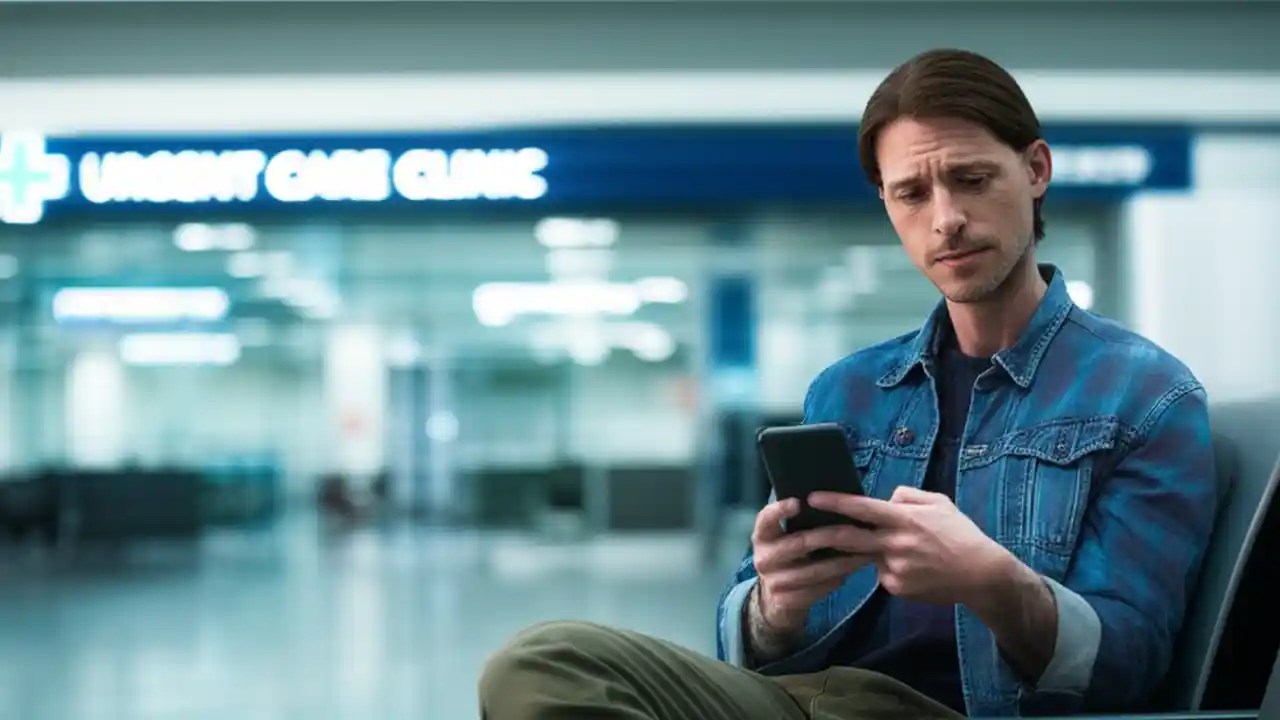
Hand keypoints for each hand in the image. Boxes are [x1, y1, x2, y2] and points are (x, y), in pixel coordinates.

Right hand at [750, 498, 874, 632]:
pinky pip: (818, 589)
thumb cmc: (789, 556)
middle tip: (857, 530)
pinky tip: (851, 571)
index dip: (780, 510)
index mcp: (762, 536)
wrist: (775, 597)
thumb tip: (835, 501)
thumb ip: (800, 523)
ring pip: (814, 570)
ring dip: (843, 562)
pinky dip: (837, 579)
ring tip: (865, 553)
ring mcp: (773, 582)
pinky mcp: (785, 601)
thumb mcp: (785, 538)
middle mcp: (763, 558)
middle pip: (799, 543)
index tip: (799, 502)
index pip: (766, 519)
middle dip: (831, 536)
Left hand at [807, 486, 1014, 605]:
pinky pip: (883, 574)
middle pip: (849, 538)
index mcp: (904, 519)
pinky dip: (891, 569)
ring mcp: (895, 568)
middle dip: (822, 534)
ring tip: (903, 550)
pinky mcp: (897, 588)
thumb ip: (907, 496)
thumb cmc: (961, 533)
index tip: (812, 497)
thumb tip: (886, 498)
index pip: (862, 508)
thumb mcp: (938, 503)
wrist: (982, 574)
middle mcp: (895, 543)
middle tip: (804, 531)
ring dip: (871, 551)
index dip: (835, 502)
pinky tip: (916, 569)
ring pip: (869, 556)